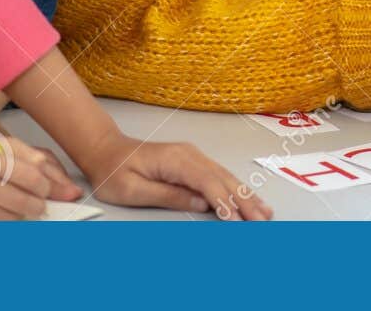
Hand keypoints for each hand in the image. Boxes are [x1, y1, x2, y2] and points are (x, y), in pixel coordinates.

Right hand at [0, 131, 81, 220]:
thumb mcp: (5, 146)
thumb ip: (38, 162)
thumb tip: (71, 190)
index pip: (30, 175)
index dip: (47, 186)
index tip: (48, 188)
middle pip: (22, 199)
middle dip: (38, 204)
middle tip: (40, 201)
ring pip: (10, 218)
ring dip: (24, 215)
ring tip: (25, 206)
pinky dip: (7, 222)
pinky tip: (7, 212)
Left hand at [79, 130, 272, 219]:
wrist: (105, 150)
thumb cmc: (114, 170)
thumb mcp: (133, 190)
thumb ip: (168, 196)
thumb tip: (201, 204)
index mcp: (175, 160)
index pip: (207, 183)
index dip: (225, 203)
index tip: (238, 221)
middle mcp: (189, 154)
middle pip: (223, 179)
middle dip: (245, 201)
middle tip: (262, 220)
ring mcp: (192, 156)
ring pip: (225, 177)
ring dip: (246, 195)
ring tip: (264, 211)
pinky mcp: (192, 162)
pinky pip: (219, 175)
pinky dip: (235, 188)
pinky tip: (247, 197)